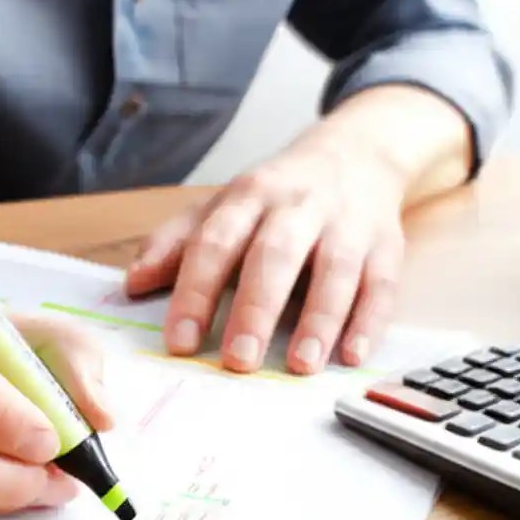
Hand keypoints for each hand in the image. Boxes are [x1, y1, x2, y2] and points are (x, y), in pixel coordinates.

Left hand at [124, 86, 472, 374]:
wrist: (357, 153)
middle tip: (238, 361)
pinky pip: (380, 285)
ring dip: (319, 319)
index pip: (216, 242)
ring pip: (335, 270)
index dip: (195, 291)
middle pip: (276, 255)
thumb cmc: (278, 194)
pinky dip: (368, 321)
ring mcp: (347, 225)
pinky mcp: (386, 246)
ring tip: (300, 365)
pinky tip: (352, 356)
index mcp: (250, 196)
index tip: (180, 341)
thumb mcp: (223, 206)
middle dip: (256, 308)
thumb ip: (177, 243)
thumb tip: (133, 282)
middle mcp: (299, 206)